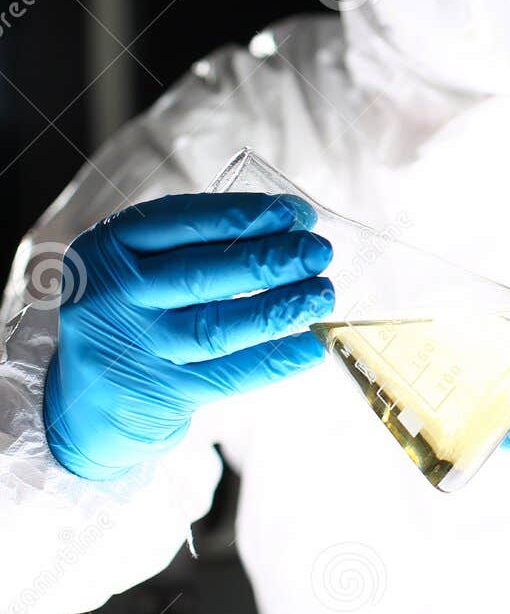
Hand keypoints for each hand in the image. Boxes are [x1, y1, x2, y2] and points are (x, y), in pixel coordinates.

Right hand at [44, 193, 334, 479]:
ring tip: (322, 295)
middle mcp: (112, 298)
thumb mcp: (138, 267)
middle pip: (200, 275)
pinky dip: (276, 359)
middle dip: (269, 260)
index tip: (295, 213)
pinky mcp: (159, 394)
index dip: (243, 215)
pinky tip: (312, 344)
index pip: (178, 222)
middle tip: (318, 252)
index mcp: (106, 250)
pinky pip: (228, 375)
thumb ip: (196, 244)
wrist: (83, 400)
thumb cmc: (134, 312)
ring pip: (216, 327)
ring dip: (279, 309)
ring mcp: (133, 350)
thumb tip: (292, 230)